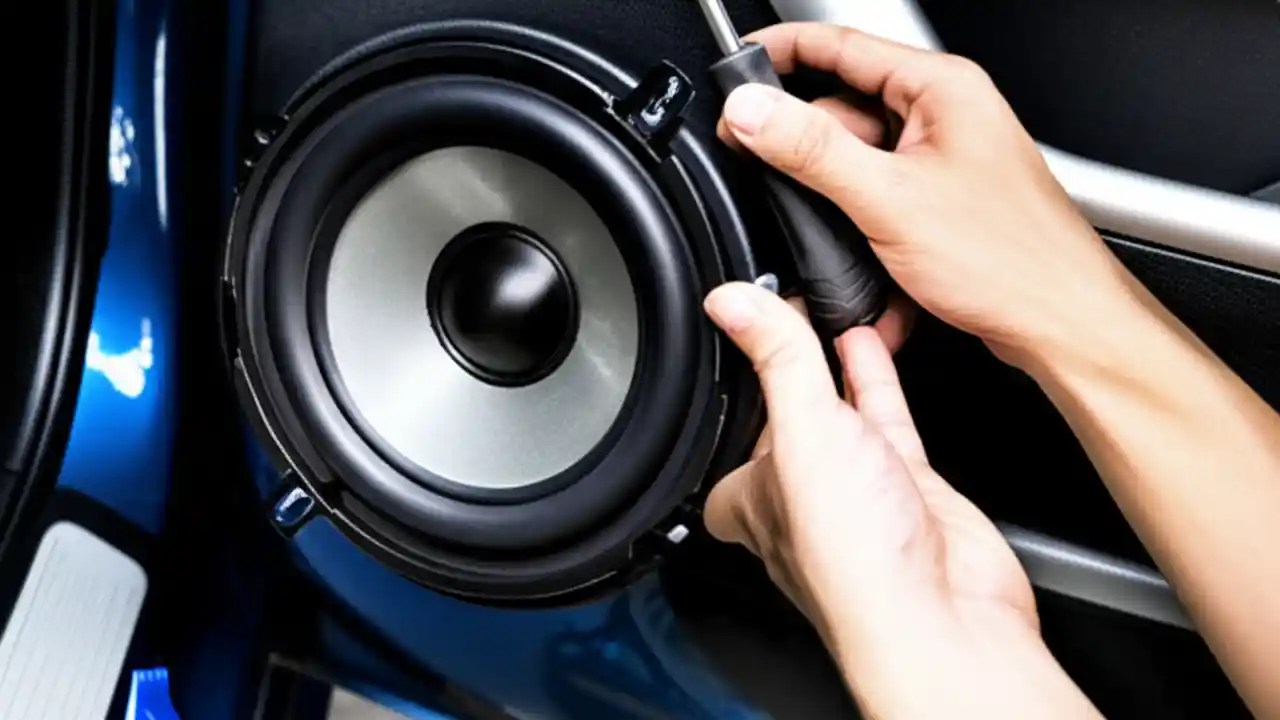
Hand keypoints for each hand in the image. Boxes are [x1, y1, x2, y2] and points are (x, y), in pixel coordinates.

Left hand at [702, 281, 1097, 717]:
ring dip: (837, 358)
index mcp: (749, 493)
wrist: (942, 614)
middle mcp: (799, 492)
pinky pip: (885, 419)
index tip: (745, 313)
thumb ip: (775, 360)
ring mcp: (856, 487)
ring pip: (839, 408)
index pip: (730, 419)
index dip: (736, 371)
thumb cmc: (852, 558)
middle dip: (793, 356)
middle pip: (788, 408)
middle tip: (797, 298)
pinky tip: (872, 340)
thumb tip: (731, 303)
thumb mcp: (801, 433)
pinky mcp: (907, 486)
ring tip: (836, 305)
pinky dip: (877, 378)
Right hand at [718, 23, 1135, 368]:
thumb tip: (753, 110)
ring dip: (829, 193)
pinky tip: (853, 254)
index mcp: (941, 89)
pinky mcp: (936, 202)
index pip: (842, 44)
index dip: (781, 52)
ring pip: (856, 158)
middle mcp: (944, 116)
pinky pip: (876, 196)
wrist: (1058, 322)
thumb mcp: (888, 198)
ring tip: (822, 225)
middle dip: (799, 139)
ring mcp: (941, 160)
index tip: (737, 68)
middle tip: (755, 160)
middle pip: (842, 107)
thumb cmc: (1009, 259)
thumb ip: (811, 149)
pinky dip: (854, 222)